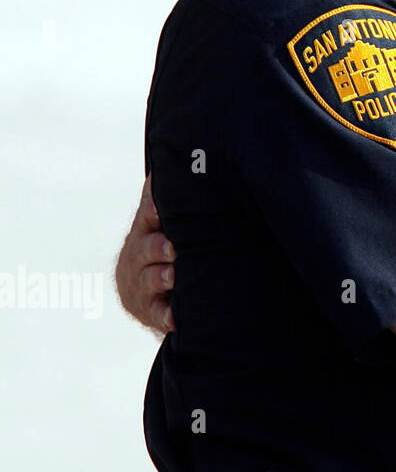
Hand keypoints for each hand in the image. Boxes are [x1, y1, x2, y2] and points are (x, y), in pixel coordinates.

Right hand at [114, 175, 175, 333]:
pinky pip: (157, 314)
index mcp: (147, 229)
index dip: (155, 211)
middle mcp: (140, 255)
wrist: (145, 291)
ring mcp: (143, 283)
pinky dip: (165, 316)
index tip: (162, 209)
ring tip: (173, 276)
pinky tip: (174, 319)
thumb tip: (178, 153)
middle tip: (173, 248)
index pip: (149, 216)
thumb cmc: (162, 245)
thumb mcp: (161, 220)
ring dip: (160, 278)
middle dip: (158, 247)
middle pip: (146, 249)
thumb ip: (166, 195)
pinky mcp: (150, 309)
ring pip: (149, 279)